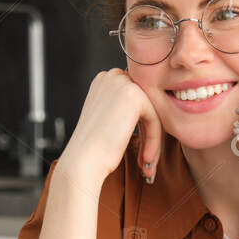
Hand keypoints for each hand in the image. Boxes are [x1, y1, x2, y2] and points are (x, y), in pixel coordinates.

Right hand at [59, 68, 163, 184]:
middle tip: (146, 159)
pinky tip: (145, 159)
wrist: (83, 162)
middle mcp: (112, 76)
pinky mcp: (135, 96)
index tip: (141, 151)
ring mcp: (122, 83)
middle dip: (150, 131)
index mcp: (104, 80)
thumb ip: (125, 108)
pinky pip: (155, 119)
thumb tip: (149, 109)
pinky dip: (153, 141)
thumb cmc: (94, 149)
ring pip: (153, 112)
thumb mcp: (109, 119)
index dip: (142, 125)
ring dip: (153, 140)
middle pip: (147, 103)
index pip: (137, 98)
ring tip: (146, 162)